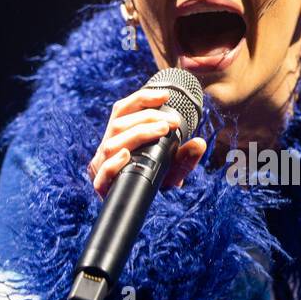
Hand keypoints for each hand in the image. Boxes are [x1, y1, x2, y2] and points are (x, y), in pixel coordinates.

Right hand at [86, 87, 207, 198]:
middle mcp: (108, 147)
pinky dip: (113, 164)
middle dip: (147, 117)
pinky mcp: (101, 186)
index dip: (142, 98)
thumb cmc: (155, 179)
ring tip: (162, 130)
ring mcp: (102, 166)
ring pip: (112, 144)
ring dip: (138, 133)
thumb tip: (199, 144)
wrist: (141, 204)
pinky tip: (126, 155)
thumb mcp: (173, 166)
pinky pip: (101, 174)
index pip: (123, 109)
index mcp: (119, 135)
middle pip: (119, 123)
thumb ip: (186, 155)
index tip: (166, 95)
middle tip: (172, 121)